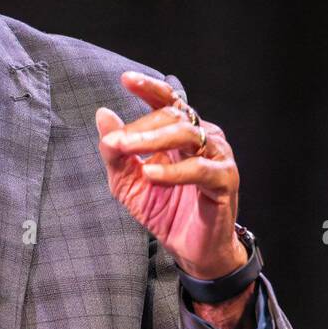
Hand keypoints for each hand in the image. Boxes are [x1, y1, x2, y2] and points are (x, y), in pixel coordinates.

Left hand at [95, 71, 246, 280]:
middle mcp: (203, 138)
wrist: (190, 249)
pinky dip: (174, 170)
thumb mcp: (128, 182)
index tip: (126, 79)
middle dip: (141, 126)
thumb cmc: (164, 211)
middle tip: (115, 140)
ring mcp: (217, 157)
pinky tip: (152, 174)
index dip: (149, 88)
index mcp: (180, 134)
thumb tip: (102, 114)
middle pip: (173, 116)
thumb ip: (115, 152)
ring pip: (187, 134)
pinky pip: (200, 169)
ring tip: (128, 148)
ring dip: (153, 140)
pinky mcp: (225, 180)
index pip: (168, 101)